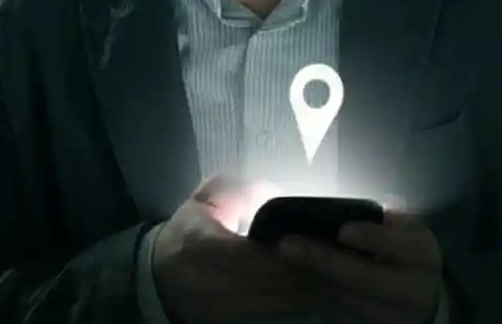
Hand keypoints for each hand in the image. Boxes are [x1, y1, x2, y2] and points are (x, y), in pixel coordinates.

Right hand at [152, 175, 326, 323]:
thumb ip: (239, 191)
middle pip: (270, 282)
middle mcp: (212, 282)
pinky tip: (324, 290)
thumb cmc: (189, 229)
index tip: (312, 238)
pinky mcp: (232, 322)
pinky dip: (301, 301)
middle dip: (307, 271)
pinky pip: (276, 312)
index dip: (283, 251)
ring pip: (278, 302)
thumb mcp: (207, 198)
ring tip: (342, 273)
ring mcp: (223, 307)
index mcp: (201, 246)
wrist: (158, 275)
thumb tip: (276, 192)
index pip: (248, 255)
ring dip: (311, 289)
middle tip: (342, 256)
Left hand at [278, 209, 442, 322]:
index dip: (373, 238)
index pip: (401, 246)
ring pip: (347, 299)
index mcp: (423, 255)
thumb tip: (356, 211)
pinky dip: (311, 294)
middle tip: (288, 245)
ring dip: (310, 279)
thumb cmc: (407, 251)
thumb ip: (386, 220)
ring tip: (281, 259)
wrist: (424, 297)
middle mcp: (412, 291)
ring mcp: (391, 315)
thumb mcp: (406, 230)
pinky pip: (337, 310)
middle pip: (366, 279)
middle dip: (326, 261)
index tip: (344, 230)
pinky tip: (288, 277)